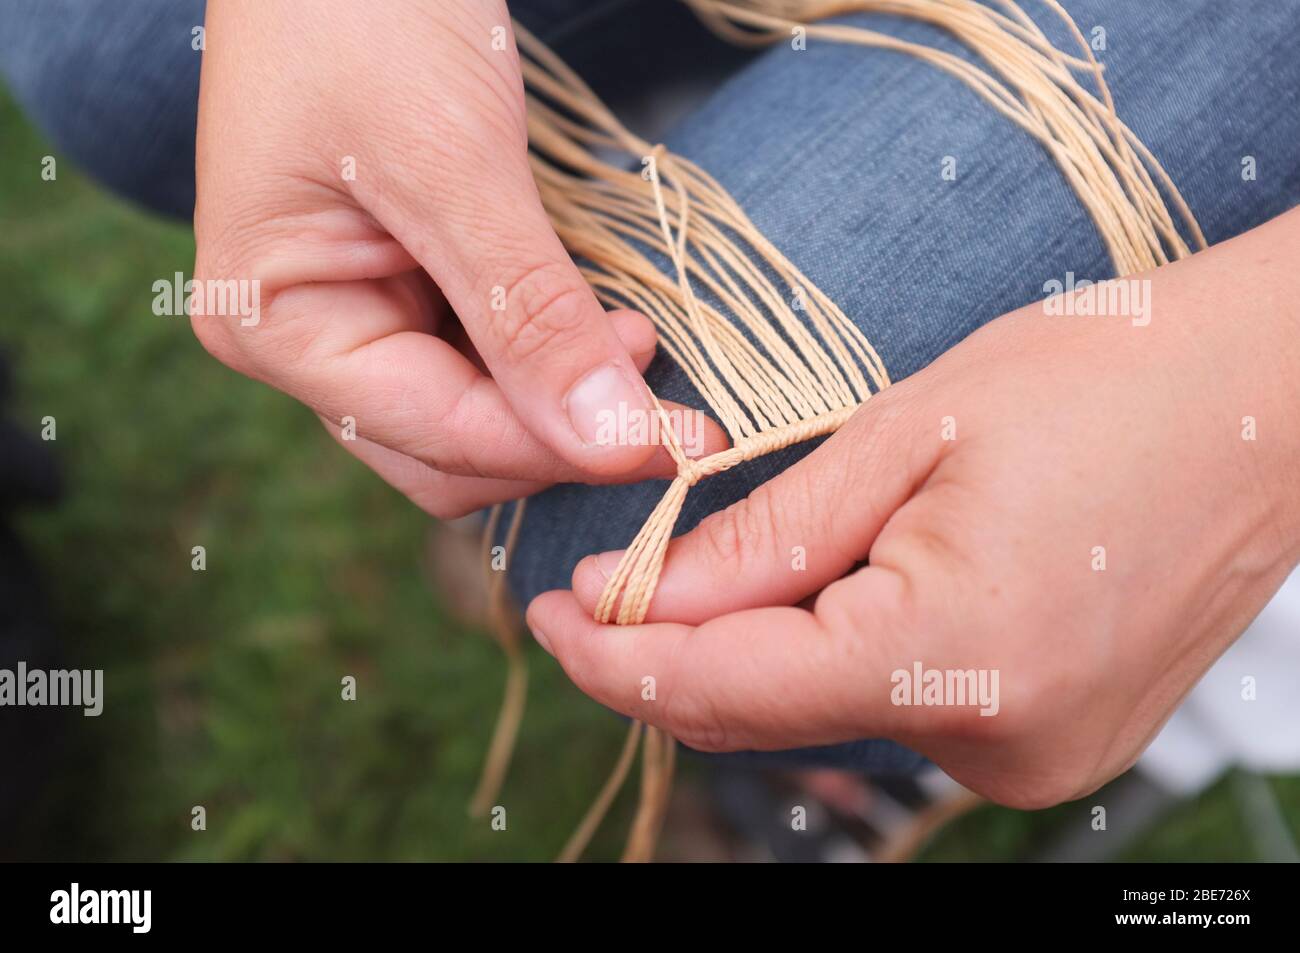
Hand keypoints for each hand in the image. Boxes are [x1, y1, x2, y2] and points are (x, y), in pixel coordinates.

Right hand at [190, 0, 723, 516]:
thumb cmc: (364, 11)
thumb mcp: (453, 164)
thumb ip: (529, 314)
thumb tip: (612, 444)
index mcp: (275, 324)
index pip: (436, 435)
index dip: (559, 450)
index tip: (679, 445)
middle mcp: (305, 339)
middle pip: (447, 450)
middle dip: (557, 436)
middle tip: (668, 404)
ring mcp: (354, 313)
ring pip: (472, 417)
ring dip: (559, 405)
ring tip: (639, 347)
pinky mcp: (404, 285)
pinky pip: (484, 361)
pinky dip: (548, 360)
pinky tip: (604, 330)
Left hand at [528, 207, 1299, 808]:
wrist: (1272, 399)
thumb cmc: (1105, 379)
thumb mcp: (907, 432)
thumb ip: (765, 539)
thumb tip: (643, 597)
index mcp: (953, 655)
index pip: (724, 688)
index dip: (616, 658)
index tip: (546, 616)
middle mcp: (997, 742)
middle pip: (768, 715)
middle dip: (674, 654)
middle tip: (611, 581)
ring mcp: (1033, 758)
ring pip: (831, 714)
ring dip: (764, 650)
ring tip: (748, 559)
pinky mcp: (1052, 744)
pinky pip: (901, 710)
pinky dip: (843, 659)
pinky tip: (845, 588)